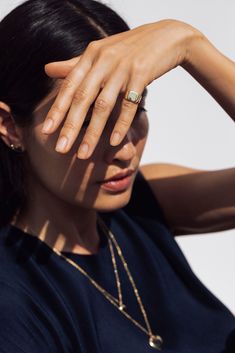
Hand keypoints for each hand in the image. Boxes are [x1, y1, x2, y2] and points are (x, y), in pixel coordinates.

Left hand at [43, 19, 197, 158]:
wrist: (167, 36)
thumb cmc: (130, 49)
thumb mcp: (100, 53)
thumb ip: (75, 65)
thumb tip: (47, 70)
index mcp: (91, 55)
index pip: (69, 86)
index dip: (57, 109)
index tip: (46, 131)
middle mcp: (103, 60)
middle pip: (83, 98)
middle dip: (70, 126)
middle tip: (61, 149)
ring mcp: (123, 67)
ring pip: (104, 105)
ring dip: (93, 132)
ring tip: (83, 154)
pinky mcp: (142, 74)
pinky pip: (129, 104)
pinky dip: (121, 124)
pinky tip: (113, 142)